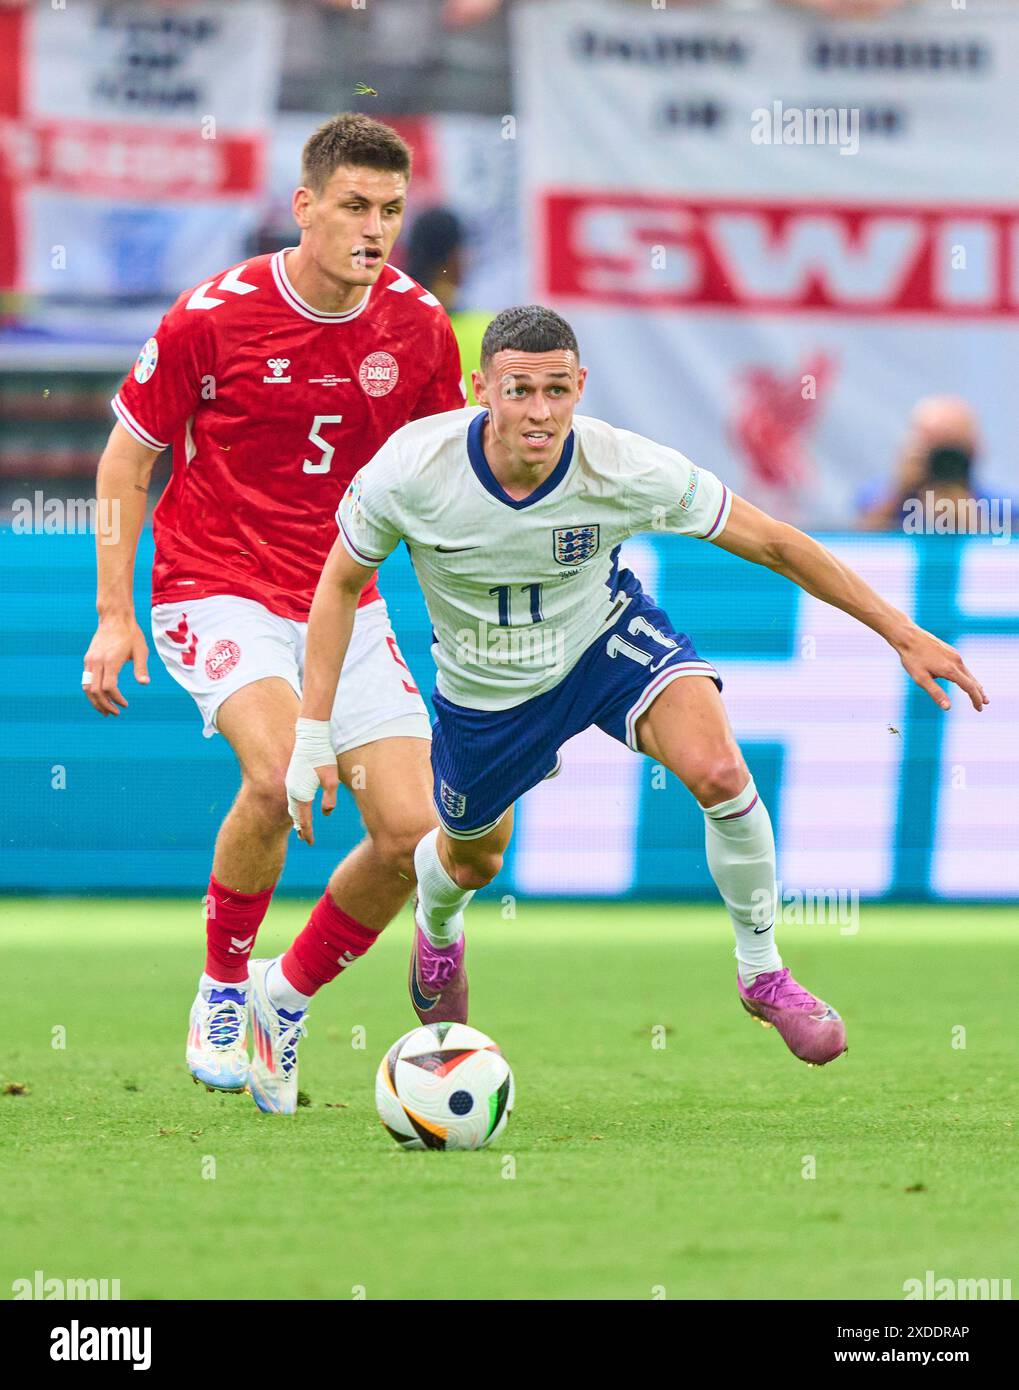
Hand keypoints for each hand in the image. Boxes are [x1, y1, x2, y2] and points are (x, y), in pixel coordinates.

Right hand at [82, 613, 149, 715]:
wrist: (114, 618)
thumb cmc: (131, 634)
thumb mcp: (141, 651)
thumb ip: (141, 668)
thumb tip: (145, 684)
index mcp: (110, 661)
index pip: (108, 687)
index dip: (116, 699)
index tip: (125, 704)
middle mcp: (97, 662)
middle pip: (95, 691)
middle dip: (104, 705)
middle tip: (114, 713)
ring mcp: (90, 660)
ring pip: (86, 687)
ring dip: (95, 701)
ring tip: (105, 711)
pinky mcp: (88, 659)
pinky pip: (86, 679)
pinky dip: (91, 691)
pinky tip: (101, 697)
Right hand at [285, 717, 339, 844]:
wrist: (310, 736)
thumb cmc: (323, 756)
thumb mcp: (331, 778)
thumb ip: (329, 798)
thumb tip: (326, 814)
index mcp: (301, 794)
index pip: (303, 820)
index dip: (308, 832)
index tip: (311, 843)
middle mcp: (293, 791)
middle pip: (295, 815)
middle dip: (301, 828)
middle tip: (306, 839)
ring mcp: (291, 783)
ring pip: (292, 807)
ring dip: (296, 818)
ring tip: (300, 828)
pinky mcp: (292, 776)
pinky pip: (292, 798)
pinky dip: (295, 807)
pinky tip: (300, 807)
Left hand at [895, 625, 987, 712]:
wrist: (908, 636)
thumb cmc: (912, 658)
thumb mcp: (921, 678)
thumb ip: (935, 693)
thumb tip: (947, 708)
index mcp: (950, 670)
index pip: (970, 688)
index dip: (976, 699)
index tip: (979, 709)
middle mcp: (956, 661)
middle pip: (972, 680)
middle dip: (979, 693)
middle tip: (986, 703)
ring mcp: (954, 654)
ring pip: (968, 672)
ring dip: (974, 684)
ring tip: (980, 692)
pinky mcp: (950, 651)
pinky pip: (962, 666)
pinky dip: (967, 675)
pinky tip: (964, 678)